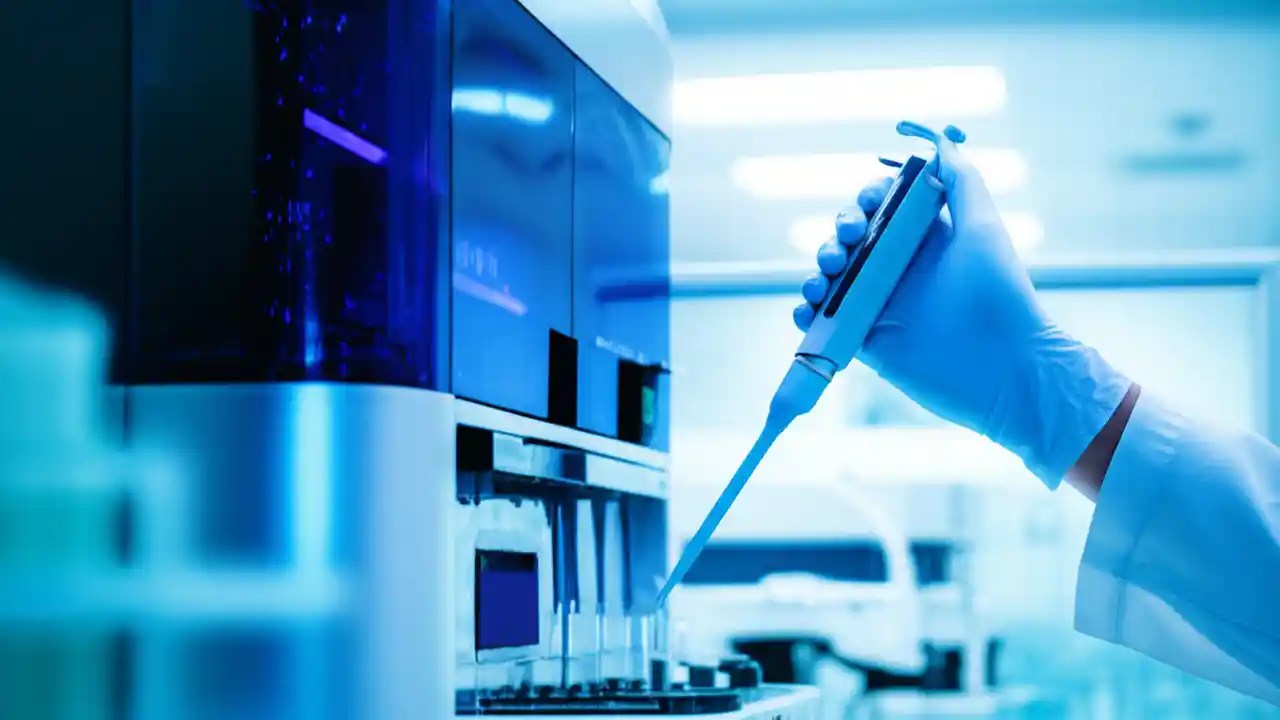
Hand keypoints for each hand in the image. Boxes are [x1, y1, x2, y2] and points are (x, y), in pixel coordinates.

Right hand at [793, 122, 1131, 487]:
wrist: (1005, 371)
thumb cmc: (1000, 296)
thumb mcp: (983, 228)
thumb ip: (962, 181)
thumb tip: (942, 140)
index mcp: (924, 238)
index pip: (881, 206)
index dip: (865, 199)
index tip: (866, 205)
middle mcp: (900, 268)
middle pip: (849, 239)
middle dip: (836, 235)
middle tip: (844, 246)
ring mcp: (881, 305)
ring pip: (831, 279)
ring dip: (816, 272)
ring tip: (822, 283)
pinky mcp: (868, 341)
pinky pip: (825, 323)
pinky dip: (807, 315)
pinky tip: (809, 312)